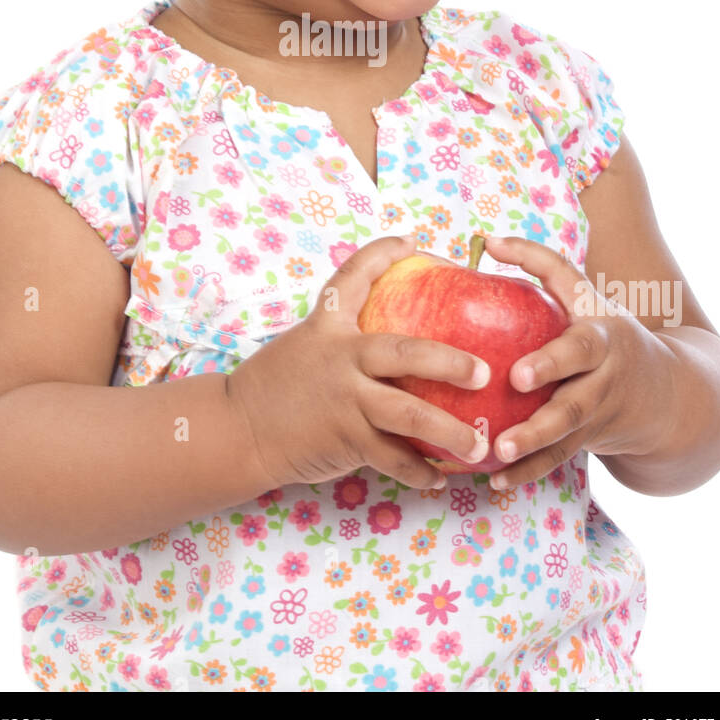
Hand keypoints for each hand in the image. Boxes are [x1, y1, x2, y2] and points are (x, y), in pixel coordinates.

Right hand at [226, 233, 491, 492]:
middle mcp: (340, 357)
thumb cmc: (275, 386)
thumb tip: (398, 343)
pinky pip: (393, 458)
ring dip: (450, 433)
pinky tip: (440, 478)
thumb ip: (346, 341)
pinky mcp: (345, 439)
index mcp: (327, 326)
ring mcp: (344, 400)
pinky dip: (420, 471)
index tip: (411, 242)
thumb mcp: (305, 347)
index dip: (383, 254)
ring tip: (480, 445)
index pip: (354, 277)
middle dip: (450, 362)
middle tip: (483, 372)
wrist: (236, 429)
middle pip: (406, 353)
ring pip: (410, 415)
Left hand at [479, 235, 672, 489]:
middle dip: (542, 419)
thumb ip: (542, 264)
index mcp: (602, 340)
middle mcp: (604, 381)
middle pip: (574, 404)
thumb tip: (486, 239)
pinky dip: (528, 473)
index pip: (579, 347)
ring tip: (497, 454)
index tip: (519, 374)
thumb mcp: (586, 294)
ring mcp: (598, 416)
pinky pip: (557, 461)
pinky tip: (496, 481)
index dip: (552, 361)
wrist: (666, 392)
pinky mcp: (588, 442)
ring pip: (565, 438)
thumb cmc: (605, 330)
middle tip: (503, 432)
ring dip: (531, 449)